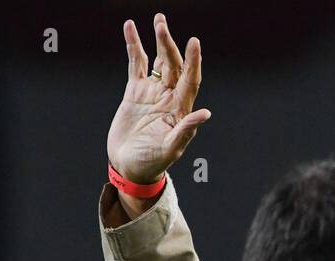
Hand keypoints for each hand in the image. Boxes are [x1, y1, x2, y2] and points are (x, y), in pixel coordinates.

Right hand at [106, 13, 209, 184]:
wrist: (129, 167)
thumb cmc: (152, 162)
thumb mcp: (170, 149)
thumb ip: (186, 130)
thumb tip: (205, 113)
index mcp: (180, 109)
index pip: (191, 80)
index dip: (193, 62)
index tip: (194, 43)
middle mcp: (169, 97)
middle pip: (174, 65)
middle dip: (169, 44)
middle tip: (162, 23)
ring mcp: (152, 92)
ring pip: (158, 60)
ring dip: (158, 41)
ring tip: (158, 20)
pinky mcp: (135, 91)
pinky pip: (136, 64)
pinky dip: (134, 46)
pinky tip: (131, 28)